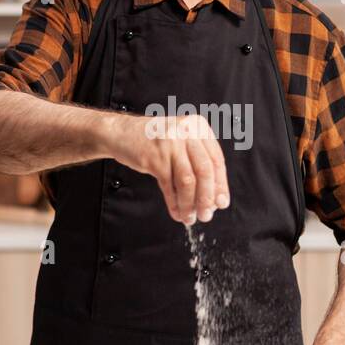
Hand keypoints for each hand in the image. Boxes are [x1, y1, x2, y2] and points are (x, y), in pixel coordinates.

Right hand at [111, 112, 229, 224]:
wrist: (122, 133)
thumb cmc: (155, 141)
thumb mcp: (182, 141)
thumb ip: (198, 161)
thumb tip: (213, 196)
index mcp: (198, 127)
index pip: (216, 160)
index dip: (221, 185)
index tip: (221, 202)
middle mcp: (186, 132)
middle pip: (205, 171)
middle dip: (207, 198)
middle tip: (207, 215)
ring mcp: (170, 144)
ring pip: (187, 181)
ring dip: (190, 203)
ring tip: (190, 217)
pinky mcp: (154, 157)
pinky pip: (168, 185)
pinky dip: (173, 202)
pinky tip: (176, 211)